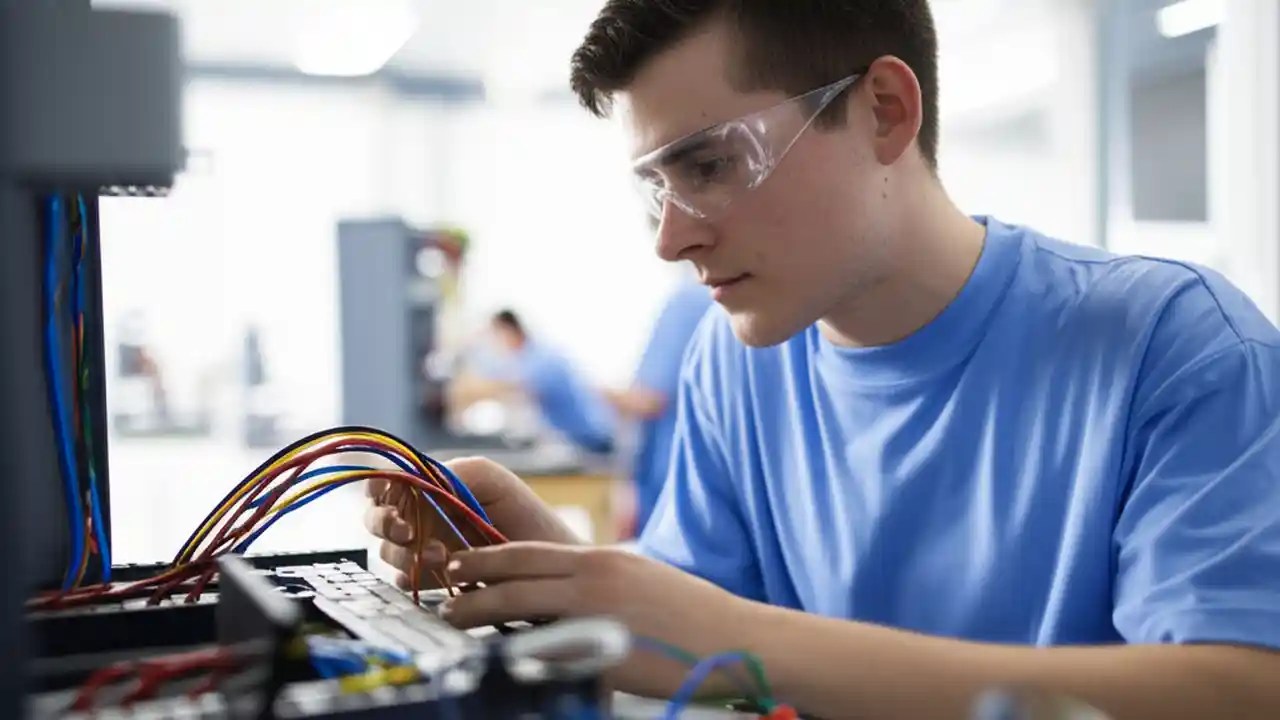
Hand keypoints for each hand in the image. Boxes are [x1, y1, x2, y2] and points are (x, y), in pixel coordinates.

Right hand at [363, 457, 579, 587]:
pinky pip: (404, 581)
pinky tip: (442, 580)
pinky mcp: (429, 584)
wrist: (550, 570)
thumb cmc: (525, 517)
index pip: (387, 482)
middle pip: (376, 518)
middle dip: (386, 524)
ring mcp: (422, 552)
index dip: (379, 488)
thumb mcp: (492, 482)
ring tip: (443, 559)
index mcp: (431, 487)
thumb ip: (454, 473)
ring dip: (407, 554)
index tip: (386, 497)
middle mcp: (420, 518)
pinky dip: (416, 579)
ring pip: (388, 551)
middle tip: (408, 533)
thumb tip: (415, 476)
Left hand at [439, 542, 755, 698]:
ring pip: (517, 611)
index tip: (459, 564)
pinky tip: (497, 660)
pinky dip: (516, 654)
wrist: (731, 639)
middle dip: (469, 585)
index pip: (527, 551)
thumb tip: (558, 587)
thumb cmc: (688, 612)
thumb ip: (596, 578)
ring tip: (452, 621)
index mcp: (600, 560)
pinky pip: (547, 654)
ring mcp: (594, 618)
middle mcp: (592, 581)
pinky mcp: (601, 656)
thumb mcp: (637, 578)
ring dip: (477, 614)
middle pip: (512, 577)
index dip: (486, 557)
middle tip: (441, 593)